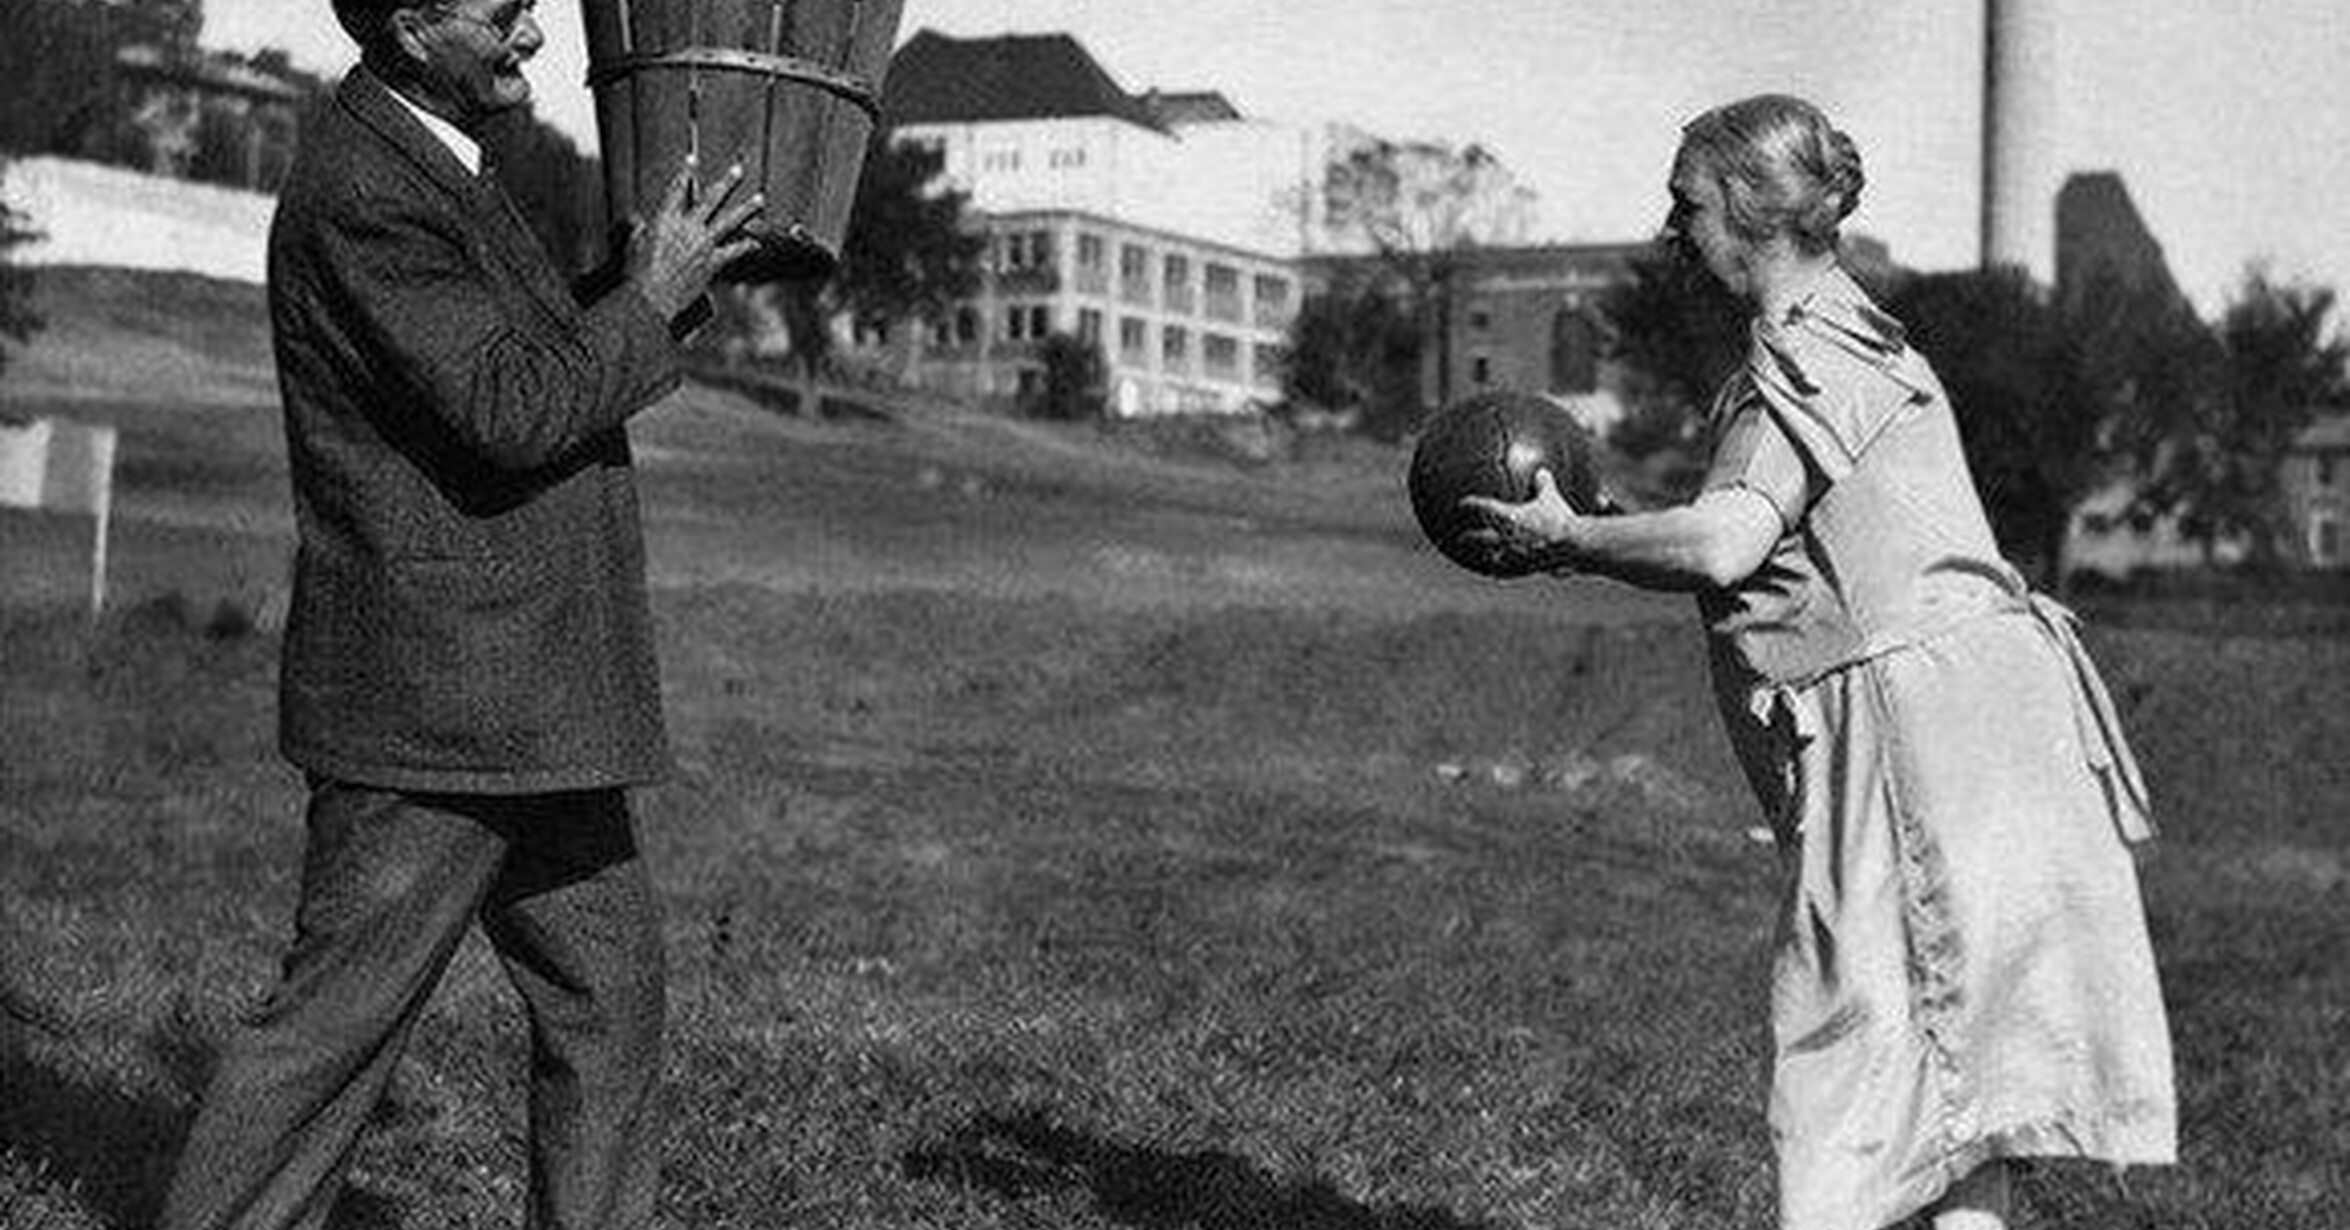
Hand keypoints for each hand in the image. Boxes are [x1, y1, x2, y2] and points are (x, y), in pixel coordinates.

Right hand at [623, 158, 765, 324]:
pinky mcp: (712, 263)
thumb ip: (640, 231)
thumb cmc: (637, 275)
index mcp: (665, 219)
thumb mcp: (633, 246)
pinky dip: (746, 246)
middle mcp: (686, 228)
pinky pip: (734, 251)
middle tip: (739, 170)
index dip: (686, 172)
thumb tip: (640, 225)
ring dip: (746, 209)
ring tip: (759, 199)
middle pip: (710, 199)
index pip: (678, 189)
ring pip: (729, 221)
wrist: (651, 299)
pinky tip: (756, 242)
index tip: (693, 159)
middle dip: (726, 183)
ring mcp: (702, 244)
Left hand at [1460, 467, 1589, 575]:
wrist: (1571, 546)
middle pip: (1479, 538)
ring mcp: (1512, 555)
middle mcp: (1505, 537)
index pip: (1482, 508)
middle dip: (1468, 537)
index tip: (1463, 504)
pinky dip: (1500, 572)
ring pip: (1490, 557)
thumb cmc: (1559, 519)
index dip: (1470, 504)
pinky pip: (1506, 572)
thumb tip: (1542, 471)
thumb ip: (1544, 484)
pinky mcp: (1523, 568)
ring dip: (1484, 555)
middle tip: (1460, 537)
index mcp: (1508, 517)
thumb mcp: (1551, 498)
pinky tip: (1496, 574)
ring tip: (1480, 556)